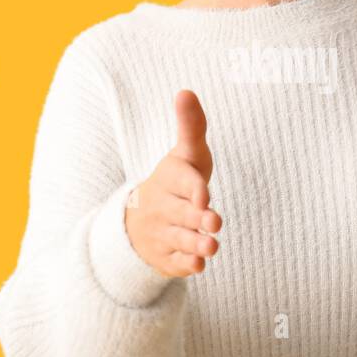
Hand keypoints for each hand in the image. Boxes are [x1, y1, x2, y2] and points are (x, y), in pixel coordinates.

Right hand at [124, 89, 222, 277]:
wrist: (142, 219)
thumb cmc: (177, 181)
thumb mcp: (185, 154)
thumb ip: (191, 126)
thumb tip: (185, 91)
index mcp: (169, 179)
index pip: (183, 182)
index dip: (194, 189)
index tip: (204, 196)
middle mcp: (163, 207)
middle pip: (183, 214)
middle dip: (199, 219)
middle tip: (215, 222)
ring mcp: (163, 234)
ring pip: (181, 240)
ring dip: (197, 244)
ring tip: (212, 246)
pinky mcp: (166, 257)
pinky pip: (176, 264)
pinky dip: (187, 265)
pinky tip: (199, 264)